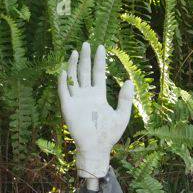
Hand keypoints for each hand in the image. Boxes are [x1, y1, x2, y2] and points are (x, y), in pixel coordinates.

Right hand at [58, 43, 133, 183]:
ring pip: (73, 78)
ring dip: (73, 65)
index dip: (99, 60)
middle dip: (85, 58)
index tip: (100, 47)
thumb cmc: (109, 134)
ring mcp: (76, 100)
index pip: (98, 73)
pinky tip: (64, 71)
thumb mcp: (122, 115)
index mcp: (99, 95)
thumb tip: (129, 81)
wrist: (96, 148)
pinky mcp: (68, 108)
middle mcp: (87, 95)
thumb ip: (125, 98)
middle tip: (86, 43)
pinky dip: (63, 82)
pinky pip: (64, 92)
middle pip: (84, 72)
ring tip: (74, 52)